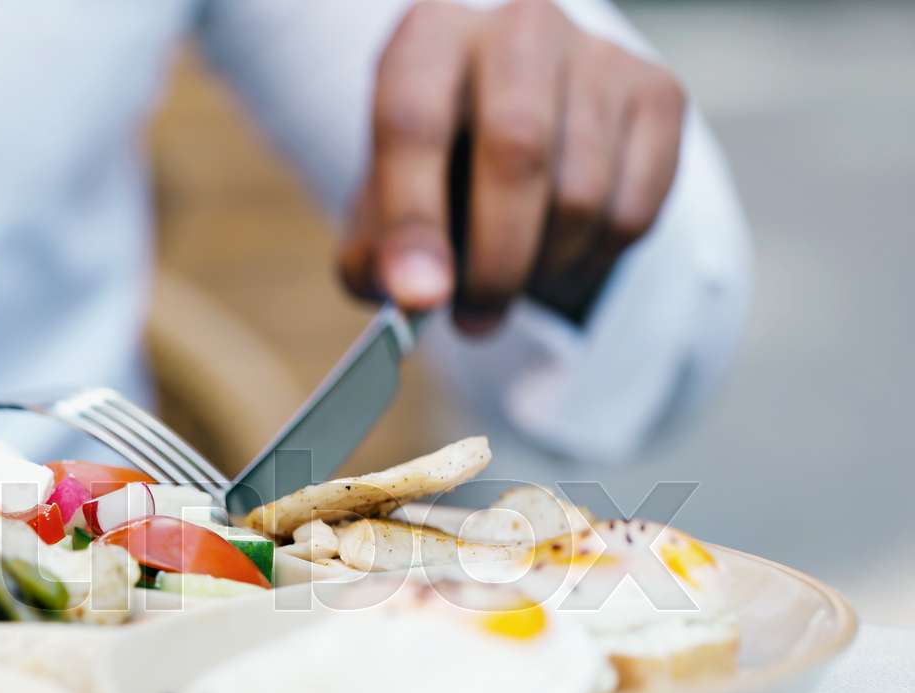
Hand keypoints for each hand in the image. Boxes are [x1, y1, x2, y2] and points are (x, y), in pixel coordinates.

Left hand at [338, 0, 687, 332]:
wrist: (514, 138)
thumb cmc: (433, 180)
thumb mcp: (380, 216)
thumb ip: (377, 259)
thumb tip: (415, 296)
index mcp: (428, 39)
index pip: (413, 121)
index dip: (414, 219)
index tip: (420, 297)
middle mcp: (517, 26)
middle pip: (516, 149)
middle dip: (495, 260)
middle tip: (473, 321)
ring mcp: (597, 53)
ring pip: (580, 194)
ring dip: (541, 269)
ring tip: (509, 283)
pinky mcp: (657, 93)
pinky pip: (632, 210)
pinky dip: (590, 261)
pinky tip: (558, 257)